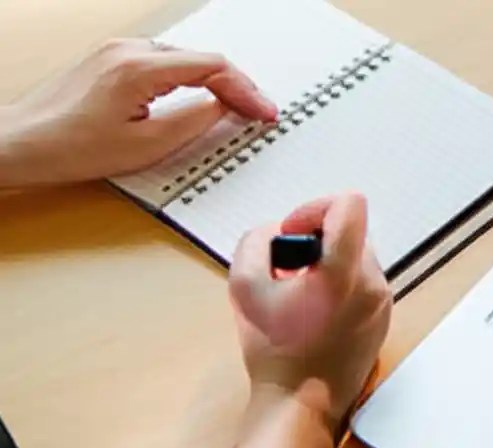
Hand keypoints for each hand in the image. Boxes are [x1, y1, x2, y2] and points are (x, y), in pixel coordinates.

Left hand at [0, 38, 276, 187]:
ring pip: (183, 60)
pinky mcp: (110, 60)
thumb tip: (222, 108)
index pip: (212, 67)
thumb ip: (194, 121)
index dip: (246, 90)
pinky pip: (163, 63)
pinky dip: (188, 80)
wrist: (21, 143)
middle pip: (200, 59)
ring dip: (212, 83)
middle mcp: (129, 50)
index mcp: (140, 67)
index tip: (264, 113)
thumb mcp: (147, 145)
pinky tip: (199, 99)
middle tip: (257, 114)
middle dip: (235, 86)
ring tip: (234, 109)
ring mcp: (117, 52)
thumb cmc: (72, 147)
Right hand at [229, 193, 391, 436]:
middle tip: (289, 270)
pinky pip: (363, 284)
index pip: (350, 205)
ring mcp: (382, 303)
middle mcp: (373, 283)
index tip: (293, 234)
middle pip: (351, 232)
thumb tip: (275, 232)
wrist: (301, 404)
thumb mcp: (244, 286)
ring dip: (327, 265)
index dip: (314, 208)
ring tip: (299, 294)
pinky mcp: (383, 319)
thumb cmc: (275, 351)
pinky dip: (339, 287)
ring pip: (357, 258)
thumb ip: (256, 242)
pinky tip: (315, 312)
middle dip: (316, 242)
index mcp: (344, 273)